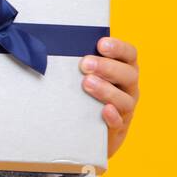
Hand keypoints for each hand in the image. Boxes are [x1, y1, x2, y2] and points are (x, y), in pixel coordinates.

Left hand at [79, 36, 139, 160]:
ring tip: (87, 83)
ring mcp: (125, 110)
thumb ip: (79, 62)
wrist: (86, 132)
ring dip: (106, 90)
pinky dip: (112, 116)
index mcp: (124, 71)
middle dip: (107, 67)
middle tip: (85, 64)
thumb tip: (47, 45)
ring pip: (125, 100)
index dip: (119, 48)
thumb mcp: (86, 76)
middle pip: (128, 75)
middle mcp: (129, 88)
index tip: (101, 44)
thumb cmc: (83, 95)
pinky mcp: (117, 129)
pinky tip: (104, 110)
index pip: (129, 55)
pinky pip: (119, 123)